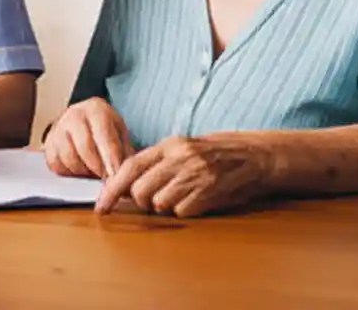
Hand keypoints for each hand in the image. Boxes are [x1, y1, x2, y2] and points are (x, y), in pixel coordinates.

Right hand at [44, 97, 132, 178]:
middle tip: (107, 180)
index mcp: (96, 109)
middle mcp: (74, 115)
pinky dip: (69, 172)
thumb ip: (124, 151)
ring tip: (94, 173)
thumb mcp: (119, 133)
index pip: (103, 136)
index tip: (116, 176)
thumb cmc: (105, 129)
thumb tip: (124, 174)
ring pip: (69, 159)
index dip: (110, 159)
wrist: (83, 120)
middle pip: (85, 148)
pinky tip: (79, 170)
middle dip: (98, 168)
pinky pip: (56, 165)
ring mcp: (58, 128)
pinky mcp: (48, 143)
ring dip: (83, 172)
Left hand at [95, 133, 273, 216]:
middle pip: (140, 191)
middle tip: (158, 199)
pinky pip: (182, 213)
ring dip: (166, 207)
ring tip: (184, 196)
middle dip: (143, 202)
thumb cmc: (215, 155)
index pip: (128, 167)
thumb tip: (124, 186)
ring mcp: (195, 174)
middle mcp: (179, 158)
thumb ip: (155, 164)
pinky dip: (186, 212)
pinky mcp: (209, 191)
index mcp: (169, 145)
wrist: (256, 156)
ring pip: (159, 204)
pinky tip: (199, 201)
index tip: (102, 206)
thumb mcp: (182, 150)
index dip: (112, 189)